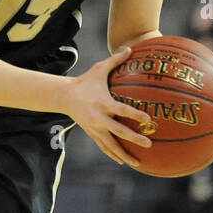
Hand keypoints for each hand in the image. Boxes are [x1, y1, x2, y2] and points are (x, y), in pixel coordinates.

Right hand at [63, 48, 151, 165]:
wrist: (63, 96)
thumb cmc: (85, 81)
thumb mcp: (98, 69)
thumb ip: (115, 60)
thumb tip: (131, 48)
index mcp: (103, 102)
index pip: (121, 110)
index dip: (134, 114)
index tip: (148, 119)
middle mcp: (99, 118)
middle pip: (118, 131)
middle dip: (134, 138)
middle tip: (149, 143)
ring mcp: (94, 128)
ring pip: (111, 144)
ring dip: (124, 154)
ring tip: (138, 163)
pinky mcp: (91, 133)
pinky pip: (104, 146)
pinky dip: (113, 154)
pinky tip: (123, 161)